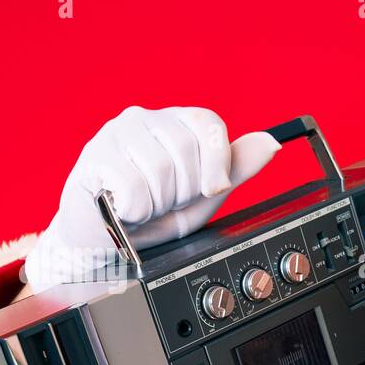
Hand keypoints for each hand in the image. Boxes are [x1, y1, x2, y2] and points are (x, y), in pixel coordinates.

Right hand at [24, 106, 280, 291]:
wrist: (106, 244)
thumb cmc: (152, 217)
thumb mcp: (203, 197)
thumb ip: (236, 169)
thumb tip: (270, 143)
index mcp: (172, 124)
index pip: (208, 123)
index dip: (215, 163)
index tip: (207, 188)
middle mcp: (143, 120)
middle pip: (187, 148)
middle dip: (184, 190)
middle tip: (165, 202)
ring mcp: (115, 134)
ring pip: (161, 169)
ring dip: (159, 203)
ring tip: (145, 207)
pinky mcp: (94, 157)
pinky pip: (133, 186)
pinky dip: (137, 210)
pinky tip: (125, 209)